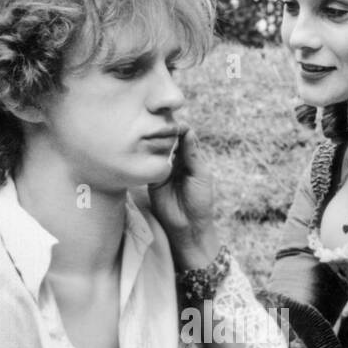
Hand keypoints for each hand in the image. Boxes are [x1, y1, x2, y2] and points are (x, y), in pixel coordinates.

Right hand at [146, 126, 219, 266]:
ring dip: (156, 141)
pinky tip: (146, 147)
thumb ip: (192, 154)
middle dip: (165, 130)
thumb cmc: (200, 201)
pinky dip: (148, 155)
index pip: (184, 137)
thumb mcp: (200, 175)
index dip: (180, 128)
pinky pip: (148, 163)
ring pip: (157, 149)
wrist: (189, 227)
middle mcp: (175, 161)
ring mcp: (162, 169)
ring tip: (153, 132)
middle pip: (169, 140)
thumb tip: (187, 130)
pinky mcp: (151, 179)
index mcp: (190, 159)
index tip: (175, 121)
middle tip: (161, 123)